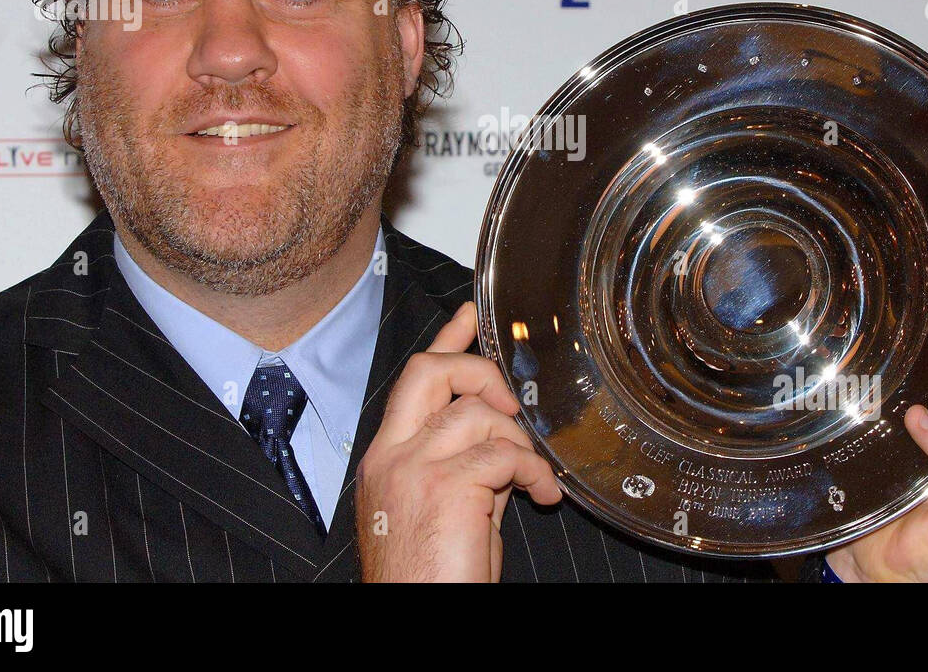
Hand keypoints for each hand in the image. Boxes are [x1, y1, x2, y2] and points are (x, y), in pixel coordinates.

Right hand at [355, 301, 561, 581]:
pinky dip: (533, 471)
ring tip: (533, 477)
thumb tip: (501, 442)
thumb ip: (466, 466)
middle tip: (512, 401)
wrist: (418, 613)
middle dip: (479, 370)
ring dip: (518, 440)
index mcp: (386, 457)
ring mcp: (414, 468)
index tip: (471, 314)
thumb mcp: (447, 510)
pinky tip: (542, 494)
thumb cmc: (431, 578)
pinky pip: (504, 454)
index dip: (446, 341)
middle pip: (430, 371)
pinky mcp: (445, 487)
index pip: (413, 381)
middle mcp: (392, 455)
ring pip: (476, 412)